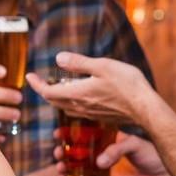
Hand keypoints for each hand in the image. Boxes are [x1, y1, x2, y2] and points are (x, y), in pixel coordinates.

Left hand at [26, 52, 155, 125]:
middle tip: (41, 80)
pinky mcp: (99, 117)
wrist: (146, 109)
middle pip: (54, 101)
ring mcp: (90, 114)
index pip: (47, 92)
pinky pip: (78, 111)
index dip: (36, 84)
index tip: (29, 76)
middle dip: (45, 90)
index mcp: (77, 94)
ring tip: (59, 85)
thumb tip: (58, 58)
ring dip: (57, 97)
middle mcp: (80, 107)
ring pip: (65, 107)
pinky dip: (71, 102)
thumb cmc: (127, 85)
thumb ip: (79, 63)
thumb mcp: (102, 66)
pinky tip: (79, 95)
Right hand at [51, 131, 173, 175]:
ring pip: (77, 165)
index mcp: (108, 137)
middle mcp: (102, 151)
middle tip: (57, 153)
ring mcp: (102, 167)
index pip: (85, 132)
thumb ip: (117, 149)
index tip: (58, 133)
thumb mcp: (134, 145)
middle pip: (76, 149)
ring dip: (65, 166)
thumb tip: (99, 161)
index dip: (70, 132)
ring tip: (59, 168)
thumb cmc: (153, 155)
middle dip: (63, 150)